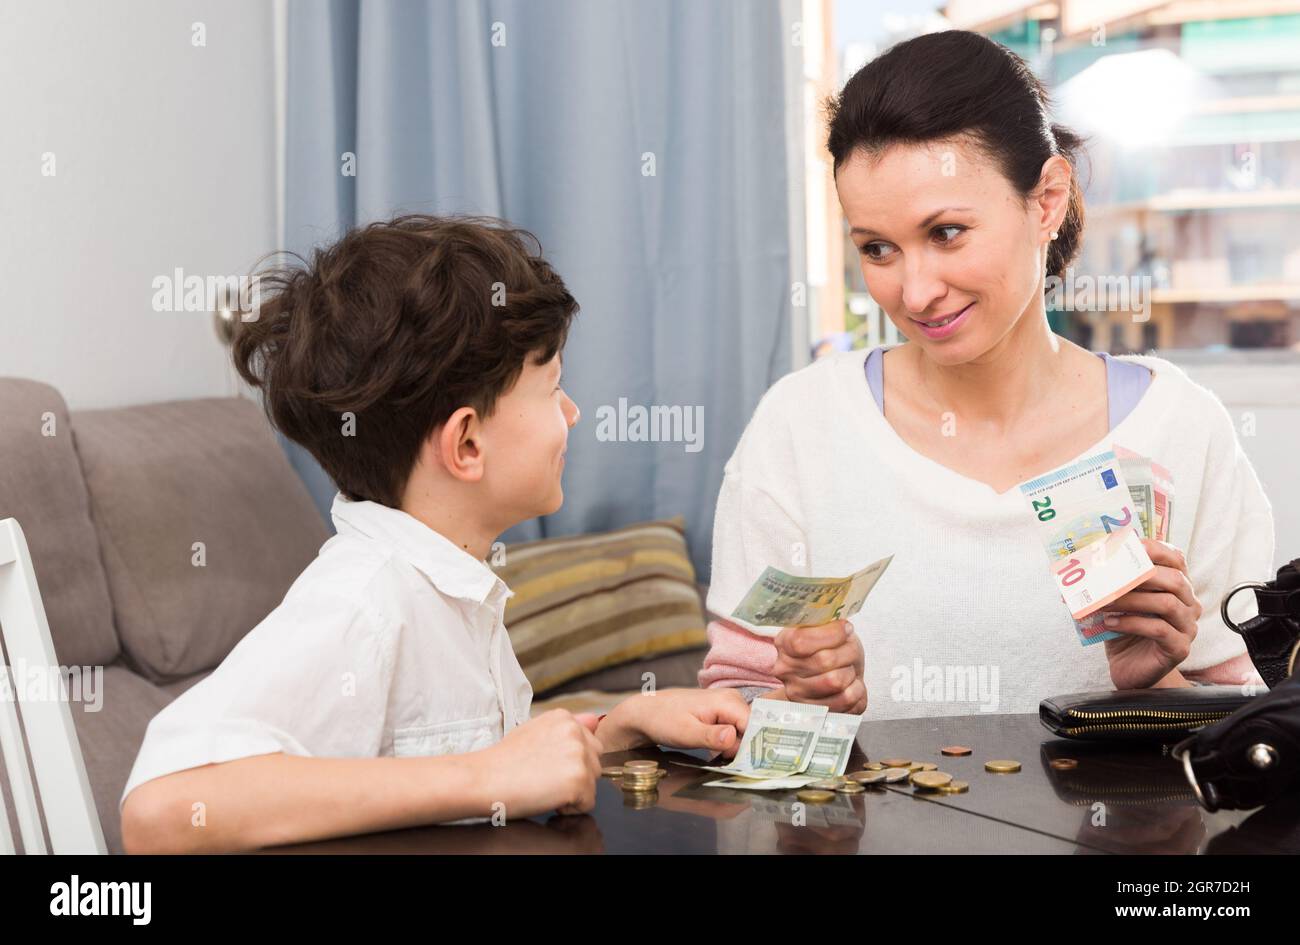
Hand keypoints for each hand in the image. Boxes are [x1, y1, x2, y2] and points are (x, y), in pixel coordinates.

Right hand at [474, 709, 602, 817]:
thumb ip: (567, 728)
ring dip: (573, 792)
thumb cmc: (504, 760)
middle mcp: (575, 732)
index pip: (589, 745)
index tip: (547, 765)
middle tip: (545, 778)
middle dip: (576, 776)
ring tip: (544, 787)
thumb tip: (593, 720)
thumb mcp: (535, 732)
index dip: (569, 762)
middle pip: (595, 764)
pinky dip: (570, 808)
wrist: (484, 779)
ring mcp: (578, 755)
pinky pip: (587, 803)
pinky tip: (547, 798)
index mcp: (565, 718)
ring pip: (592, 784)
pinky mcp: (578, 780)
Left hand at [603, 688, 749, 756]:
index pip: (756, 727)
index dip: (750, 747)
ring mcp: (729, 705)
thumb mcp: (685, 733)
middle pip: (752, 731)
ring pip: (744, 733)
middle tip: (721, 758)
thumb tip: (733, 738)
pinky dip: (729, 744)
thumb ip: (711, 736)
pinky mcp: (724, 712)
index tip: (740, 763)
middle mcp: (733, 699)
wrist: (646, 712)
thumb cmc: (663, 720)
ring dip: (734, 748)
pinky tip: (716, 750)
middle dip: (741, 749)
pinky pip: (736, 731)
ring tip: (716, 754)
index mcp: (727, 701)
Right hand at [772, 619, 865, 713]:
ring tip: (848, 668)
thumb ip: (828, 622)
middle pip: (824, 661)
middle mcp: (785, 671)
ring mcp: (798, 694)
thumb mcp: (828, 627)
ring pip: (836, 682)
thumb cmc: (832, 647)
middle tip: (849, 651)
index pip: (801, 641)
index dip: (830, 634)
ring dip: (852, 672)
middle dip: (847, 652)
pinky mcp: (817, 712)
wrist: (834, 673)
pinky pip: (847, 700)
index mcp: (784, 644)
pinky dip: (857, 689)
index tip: (846, 629)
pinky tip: (851, 685)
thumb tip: (840, 625)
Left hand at [1102, 539, 1202, 689]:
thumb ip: (1107, 581)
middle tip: (1109, 576)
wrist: (1130, 668)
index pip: (1176, 558)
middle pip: (1174, 579)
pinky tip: (1110, 623)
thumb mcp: (1115, 600)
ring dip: (1131, 599)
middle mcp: (1189, 603)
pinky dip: (1131, 623)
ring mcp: (1188, 626)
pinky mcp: (1180, 648)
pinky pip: (1159, 629)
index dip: (1156, 549)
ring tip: (1103, 601)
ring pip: (1166, 603)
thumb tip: (1076, 560)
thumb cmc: (1123, 628)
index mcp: (1177, 586)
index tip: (1132, 545)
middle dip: (1139, 575)